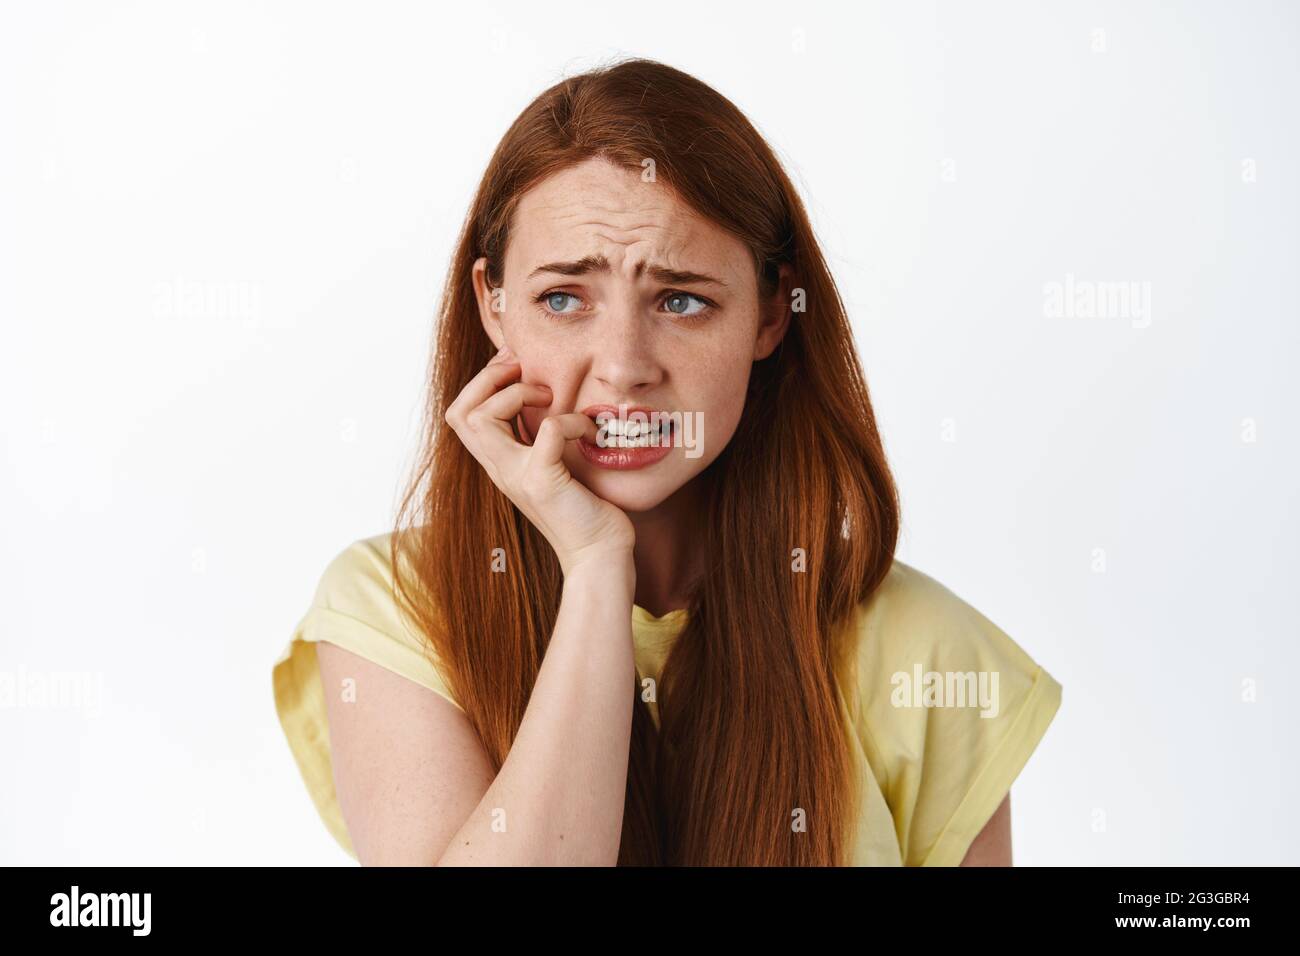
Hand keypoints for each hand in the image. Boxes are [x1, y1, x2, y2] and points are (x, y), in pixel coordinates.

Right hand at [444, 344, 636, 576]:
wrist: (600, 556)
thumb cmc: (586, 509)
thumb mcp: (554, 466)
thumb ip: (541, 438)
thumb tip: (550, 393)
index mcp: (500, 463)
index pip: (460, 415)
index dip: (482, 383)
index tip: (517, 366)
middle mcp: (501, 470)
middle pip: (459, 413)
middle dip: (489, 378)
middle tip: (526, 371)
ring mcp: (518, 477)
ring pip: (481, 419)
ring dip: (517, 393)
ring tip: (549, 397)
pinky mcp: (544, 482)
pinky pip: (549, 431)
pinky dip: (573, 420)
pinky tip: (591, 433)